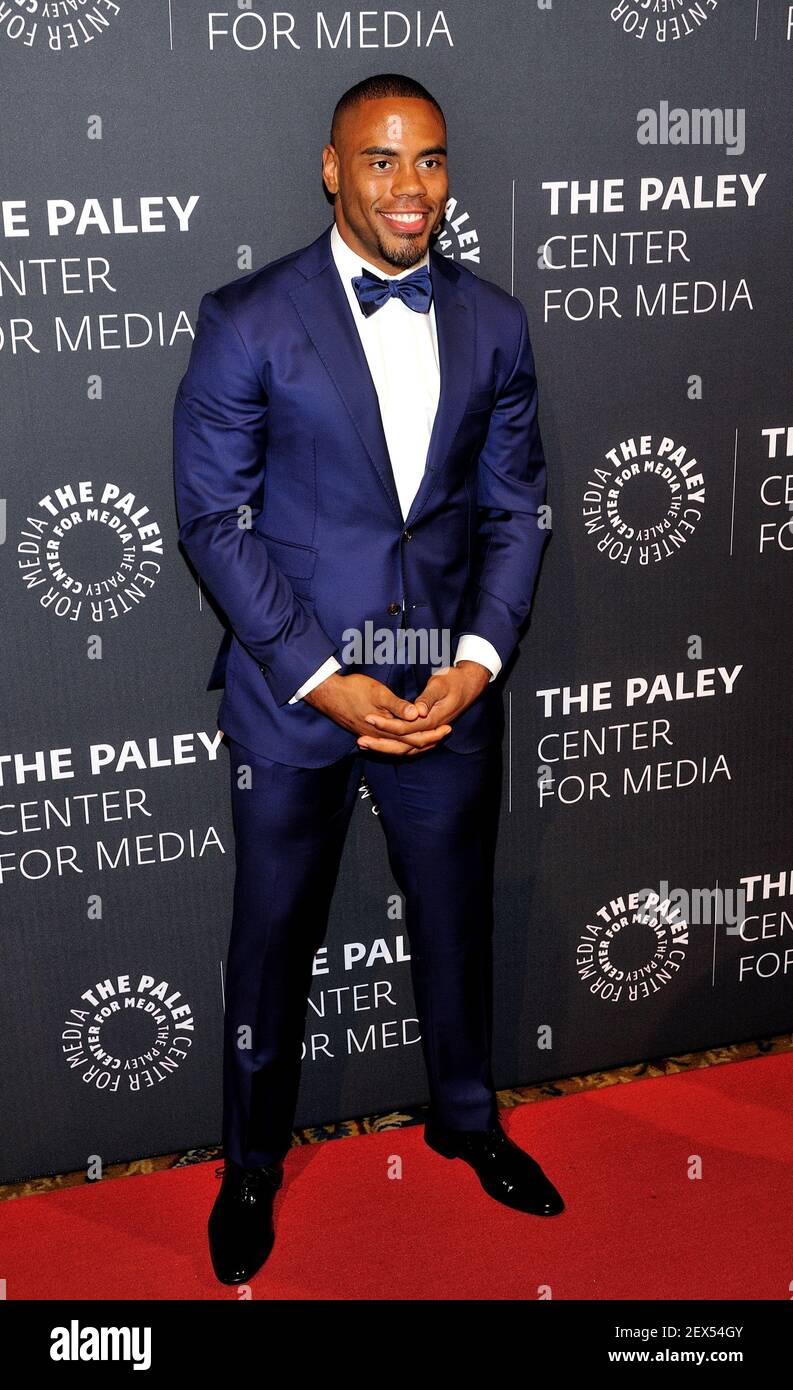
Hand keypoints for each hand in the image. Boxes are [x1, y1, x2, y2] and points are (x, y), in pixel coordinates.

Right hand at [304, 671, 452, 755]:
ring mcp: (373, 738)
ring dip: (418, 744)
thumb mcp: (378, 693)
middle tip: (445, 733)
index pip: (415, 737)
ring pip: (400, 748)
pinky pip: (391, 746)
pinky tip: (408, 741)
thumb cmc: (353, 689)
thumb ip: (398, 705)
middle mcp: (380, 737)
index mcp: (385, 728)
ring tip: (433, 739)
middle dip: (430, 740)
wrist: (329, 694)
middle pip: (410, 746)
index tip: (447, 727)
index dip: (433, 733)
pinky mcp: (369, 735)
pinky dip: (404, 745)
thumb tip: (417, 714)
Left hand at [357, 661, 489, 753]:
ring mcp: (429, 732)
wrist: (469, 684)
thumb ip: (427, 698)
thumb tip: (417, 711)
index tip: (368, 718)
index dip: (385, 724)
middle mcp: (430, 730)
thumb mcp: (440, 685)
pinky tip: (381, 744)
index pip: (404, 727)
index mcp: (432, 720)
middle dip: (380, 744)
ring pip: (405, 749)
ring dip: (385, 748)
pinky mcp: (427, 731)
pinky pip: (409, 746)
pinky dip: (394, 747)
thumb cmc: (454, 681)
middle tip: (361, 741)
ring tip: (365, 745)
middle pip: (403, 744)